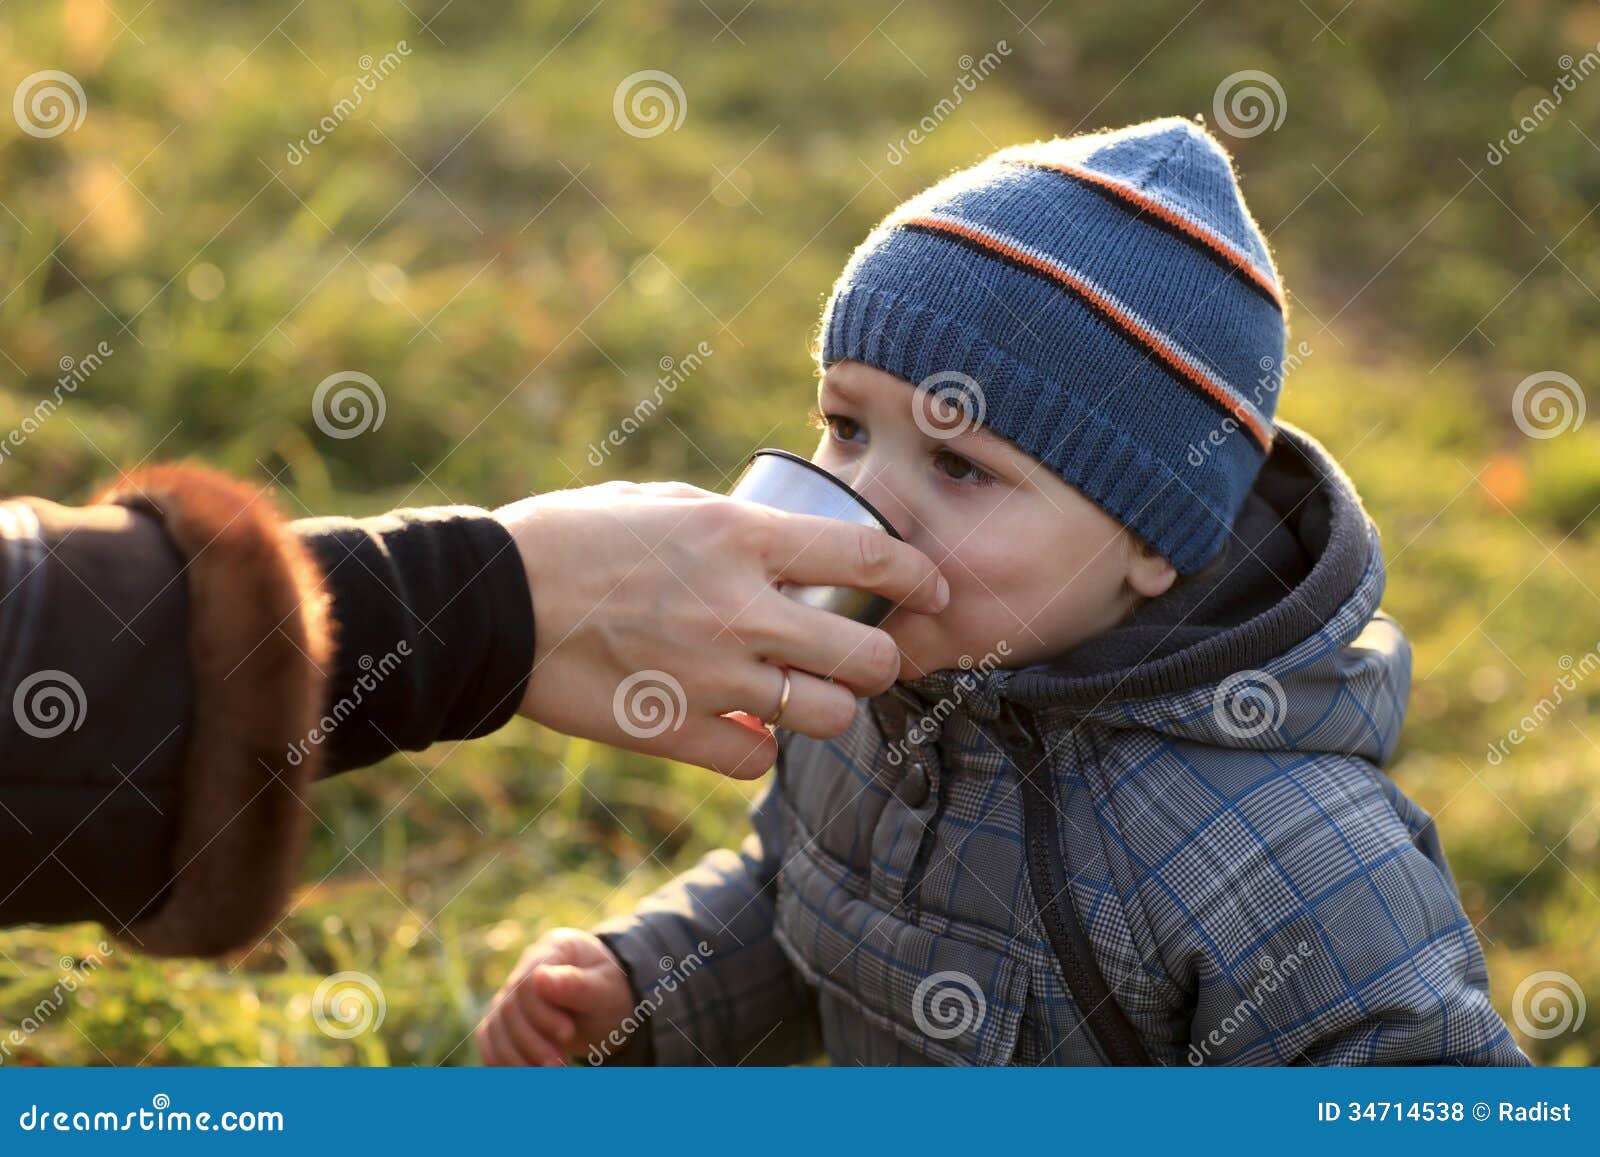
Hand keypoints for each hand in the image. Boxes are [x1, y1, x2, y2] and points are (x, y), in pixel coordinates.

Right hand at [477, 928, 633, 1066]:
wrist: (609, 1006)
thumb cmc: (611, 992)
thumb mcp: (604, 988)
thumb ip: (575, 984)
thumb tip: (539, 978)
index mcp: (554, 948)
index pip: (529, 983)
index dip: (542, 1013)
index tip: (568, 1035)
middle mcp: (526, 967)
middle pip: (510, 1008)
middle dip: (532, 1041)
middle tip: (558, 1064)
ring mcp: (512, 993)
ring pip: (496, 1028)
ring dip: (516, 1057)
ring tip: (545, 1075)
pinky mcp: (505, 1019)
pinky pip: (489, 1041)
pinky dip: (502, 1061)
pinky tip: (524, 1076)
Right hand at [493, 481, 947, 777]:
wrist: (491, 601)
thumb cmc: (573, 536)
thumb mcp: (666, 502)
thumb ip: (735, 526)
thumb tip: (788, 539)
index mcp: (741, 538)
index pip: (869, 560)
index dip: (918, 578)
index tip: (931, 588)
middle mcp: (740, 610)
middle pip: (867, 658)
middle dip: (883, 662)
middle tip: (869, 659)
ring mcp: (710, 677)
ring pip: (825, 718)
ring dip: (829, 711)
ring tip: (811, 698)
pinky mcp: (673, 730)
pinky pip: (756, 759)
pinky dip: (760, 749)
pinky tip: (747, 730)